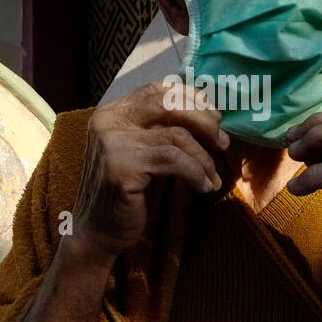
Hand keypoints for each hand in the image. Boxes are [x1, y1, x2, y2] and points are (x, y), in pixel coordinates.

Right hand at [71, 80, 229, 265]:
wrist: (98, 232)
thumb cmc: (127, 192)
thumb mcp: (144, 151)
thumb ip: (162, 129)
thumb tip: (211, 113)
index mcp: (113, 112)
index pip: (159, 90)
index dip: (193, 99)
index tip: (216, 118)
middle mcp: (108, 121)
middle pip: (169, 104)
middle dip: (204, 122)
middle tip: (223, 143)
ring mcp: (112, 143)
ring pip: (177, 135)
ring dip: (204, 157)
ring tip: (212, 176)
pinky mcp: (122, 167)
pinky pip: (174, 161)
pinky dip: (196, 173)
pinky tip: (204, 187)